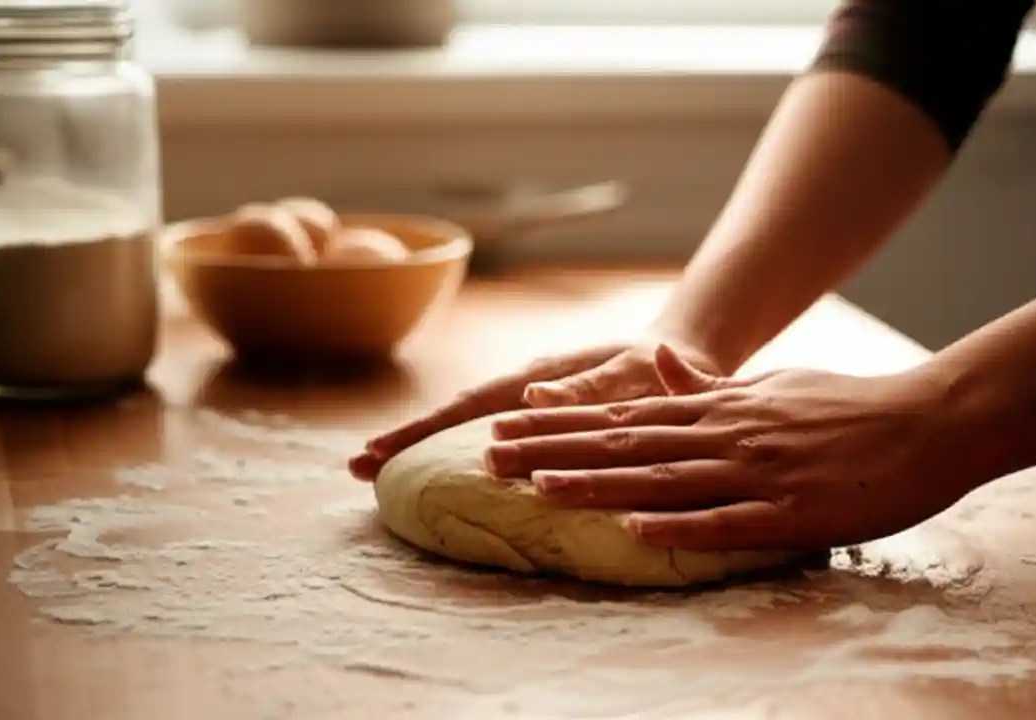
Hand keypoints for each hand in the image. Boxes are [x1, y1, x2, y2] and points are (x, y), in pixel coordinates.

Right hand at [348, 338, 723, 480]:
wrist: (679, 353)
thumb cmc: (660, 368)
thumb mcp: (632, 377)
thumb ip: (588, 386)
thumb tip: (531, 396)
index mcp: (542, 377)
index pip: (470, 406)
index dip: (425, 431)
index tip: (381, 452)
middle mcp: (525, 387)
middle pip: (454, 416)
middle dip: (406, 439)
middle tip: (357, 468)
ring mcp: (528, 402)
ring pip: (466, 425)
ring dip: (424, 447)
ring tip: (376, 474)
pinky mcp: (540, 417)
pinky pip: (489, 434)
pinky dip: (456, 450)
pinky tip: (434, 474)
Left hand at [485, 345, 967, 551]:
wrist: (930, 419)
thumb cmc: (849, 406)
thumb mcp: (773, 385)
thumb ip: (712, 385)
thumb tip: (661, 366)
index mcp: (722, 408)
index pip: (625, 416)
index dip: (562, 423)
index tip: (507, 425)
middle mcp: (728, 435)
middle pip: (626, 445)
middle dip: (555, 452)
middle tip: (491, 457)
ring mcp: (759, 473)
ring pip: (663, 479)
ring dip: (598, 485)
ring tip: (538, 489)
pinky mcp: (794, 512)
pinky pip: (729, 522)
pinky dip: (679, 526)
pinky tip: (633, 530)